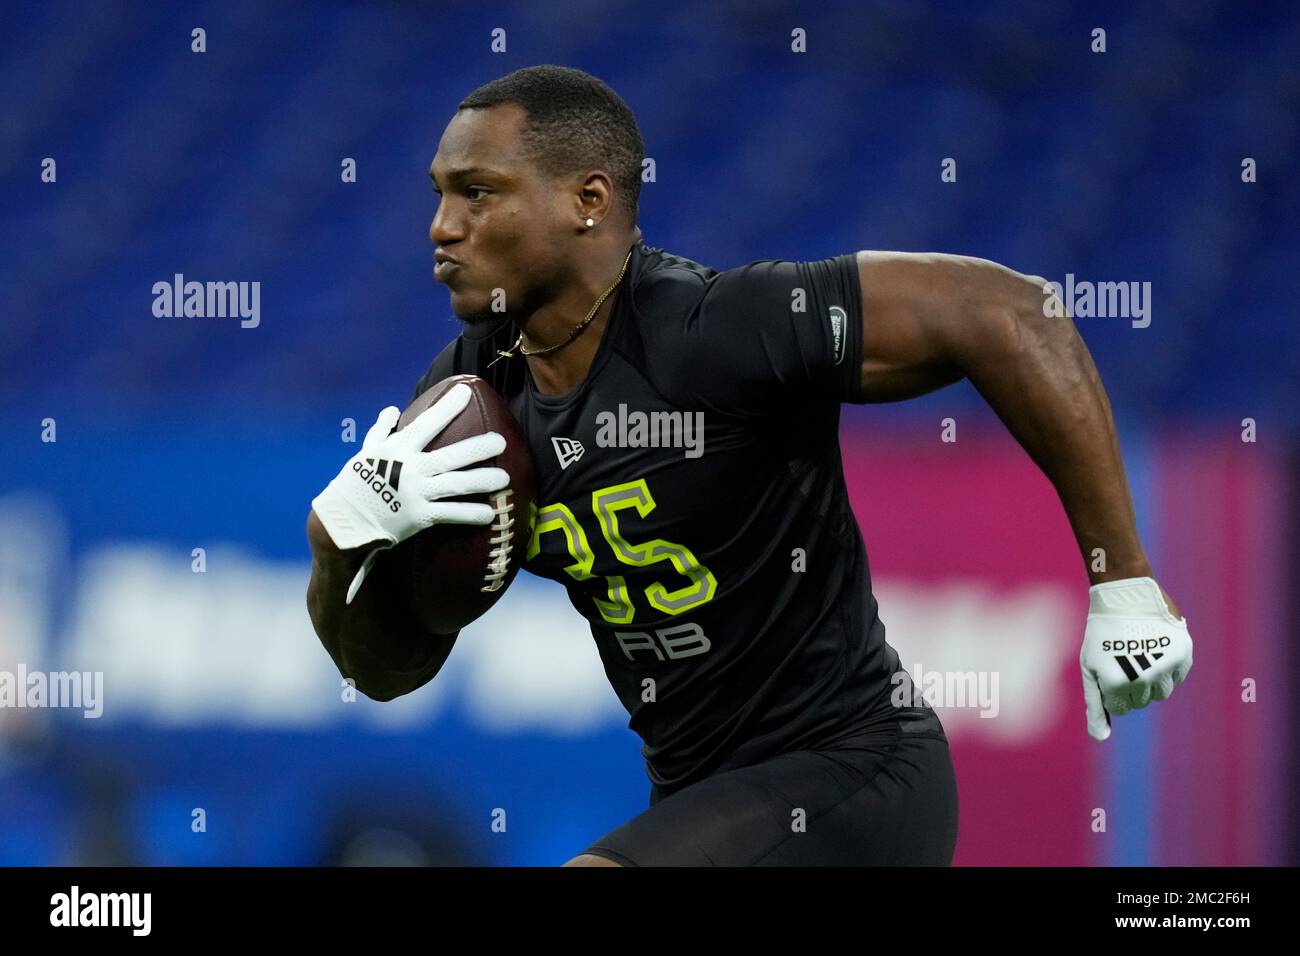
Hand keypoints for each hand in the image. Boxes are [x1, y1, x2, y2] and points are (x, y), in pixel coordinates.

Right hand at [311, 381, 507, 558]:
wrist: (342, 521)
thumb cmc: (354, 483)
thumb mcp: (365, 452)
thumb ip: (381, 430)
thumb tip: (392, 410)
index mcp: (398, 449)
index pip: (428, 423)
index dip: (448, 406)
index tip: (466, 391)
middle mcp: (411, 469)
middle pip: (451, 456)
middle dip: (478, 447)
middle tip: (501, 441)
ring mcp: (417, 493)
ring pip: (457, 485)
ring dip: (482, 481)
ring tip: (505, 477)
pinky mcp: (420, 517)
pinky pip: (450, 514)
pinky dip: (470, 514)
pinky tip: (489, 514)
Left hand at [1079, 576, 1192, 740]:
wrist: (1125, 595)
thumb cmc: (1102, 633)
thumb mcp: (1091, 668)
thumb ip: (1095, 705)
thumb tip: (1100, 738)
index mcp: (1117, 684)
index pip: (1120, 709)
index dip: (1112, 689)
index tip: (1108, 668)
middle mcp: (1144, 680)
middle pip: (1141, 702)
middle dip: (1130, 686)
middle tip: (1122, 658)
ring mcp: (1166, 667)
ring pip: (1162, 693)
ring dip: (1150, 680)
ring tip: (1138, 654)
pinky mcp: (1183, 654)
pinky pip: (1178, 677)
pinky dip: (1167, 667)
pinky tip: (1153, 648)